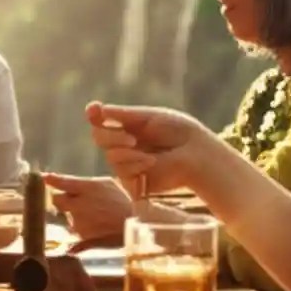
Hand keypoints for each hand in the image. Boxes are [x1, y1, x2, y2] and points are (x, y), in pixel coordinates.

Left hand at [43, 173, 132, 240]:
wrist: (135, 225)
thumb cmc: (123, 201)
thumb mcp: (107, 184)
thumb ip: (85, 183)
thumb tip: (67, 183)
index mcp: (86, 187)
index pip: (60, 182)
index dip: (49, 180)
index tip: (42, 178)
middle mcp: (79, 204)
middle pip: (56, 200)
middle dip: (60, 200)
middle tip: (71, 201)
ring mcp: (79, 221)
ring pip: (66, 216)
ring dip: (73, 215)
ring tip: (94, 216)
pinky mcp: (82, 236)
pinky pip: (74, 231)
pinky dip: (78, 230)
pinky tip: (91, 228)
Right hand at [86, 101, 216, 195]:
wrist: (196, 154)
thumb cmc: (177, 132)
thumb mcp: (149, 117)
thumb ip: (123, 115)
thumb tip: (98, 110)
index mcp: (127, 125)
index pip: (101, 120)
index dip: (94, 115)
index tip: (94, 110)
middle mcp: (123, 143)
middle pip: (98, 137)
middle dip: (111, 137)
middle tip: (131, 139)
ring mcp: (127, 162)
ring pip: (110, 156)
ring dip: (128, 154)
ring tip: (150, 155)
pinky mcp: (132, 180)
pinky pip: (121, 172)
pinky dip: (135, 165)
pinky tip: (152, 163)